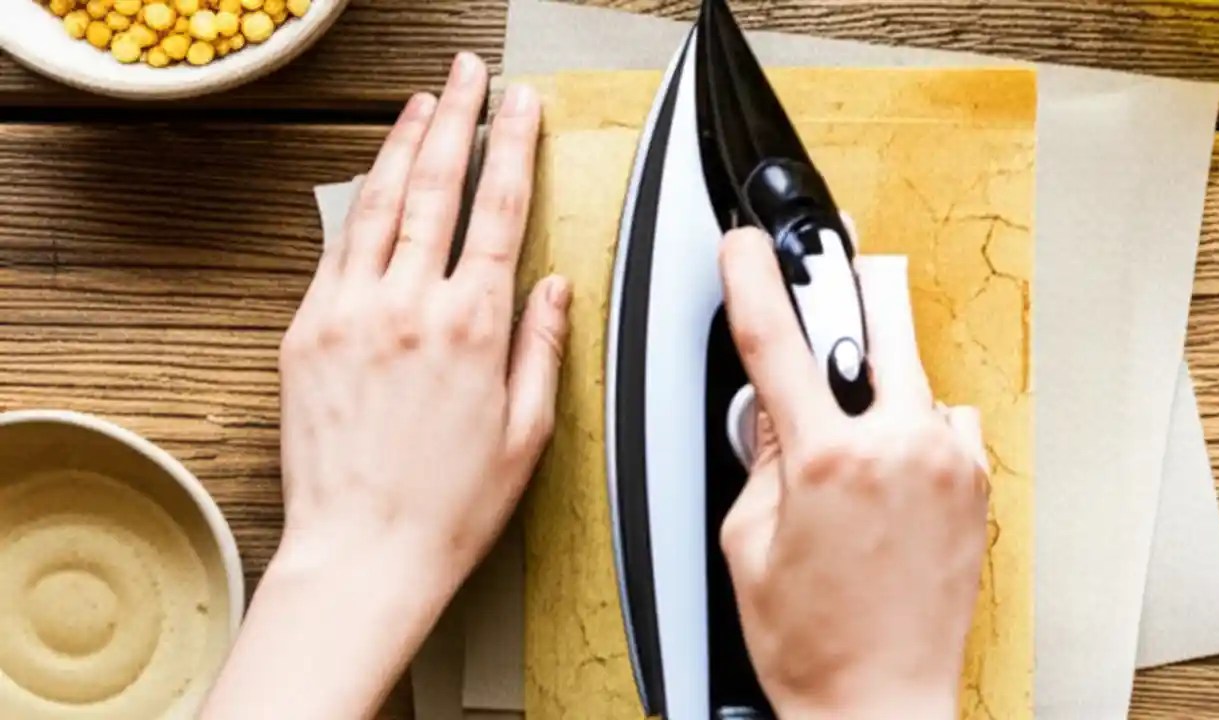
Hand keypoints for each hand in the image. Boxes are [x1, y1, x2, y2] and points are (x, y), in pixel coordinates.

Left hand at [274, 55, 567, 601]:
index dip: (512, 144)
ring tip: (421, 104)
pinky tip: (369, 181)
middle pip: (435, 185)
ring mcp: (348, 312)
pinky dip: (355, 204)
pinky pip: (334, 248)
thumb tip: (553, 287)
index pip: (499, 209)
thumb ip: (541, 346)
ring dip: (401, 143)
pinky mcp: (305, 331)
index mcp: (472, 327)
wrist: (363, 553)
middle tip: (466, 73)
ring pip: (377, 202)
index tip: (519, 105)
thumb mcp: (527, 431)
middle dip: (457, 115)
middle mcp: (407, 306)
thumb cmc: (446, 506)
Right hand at [717, 228, 988, 719]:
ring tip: (851, 431)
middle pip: (877, 318)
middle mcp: (897, 449)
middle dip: (848, 288)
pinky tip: (891, 466)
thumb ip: (760, 458)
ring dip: (878, 378)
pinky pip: (947, 420)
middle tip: (829, 276)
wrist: (882, 706)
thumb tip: (772, 405)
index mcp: (825, 462)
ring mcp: (947, 464)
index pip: (774, 340)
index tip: (745, 243)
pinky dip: (917, 425)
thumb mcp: (748, 543)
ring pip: (915, 372)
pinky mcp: (977, 487)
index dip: (753, 276)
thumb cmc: (812, 643)